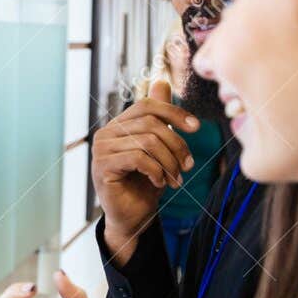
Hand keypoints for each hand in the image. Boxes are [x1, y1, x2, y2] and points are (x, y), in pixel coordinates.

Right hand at [90, 80, 198, 265]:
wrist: (132, 216)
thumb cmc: (145, 182)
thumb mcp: (157, 147)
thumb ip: (158, 117)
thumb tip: (161, 82)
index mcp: (118, 125)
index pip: (147, 105)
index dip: (174, 112)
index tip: (196, 127)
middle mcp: (105, 133)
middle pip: (151, 123)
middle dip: (177, 144)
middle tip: (188, 165)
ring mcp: (101, 150)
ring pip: (148, 142)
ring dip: (170, 162)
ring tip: (176, 179)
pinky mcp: (102, 167)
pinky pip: (138, 158)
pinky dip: (157, 171)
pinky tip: (160, 183)